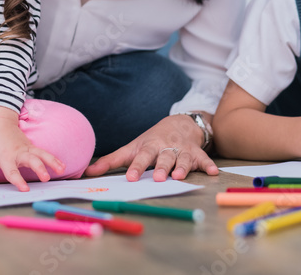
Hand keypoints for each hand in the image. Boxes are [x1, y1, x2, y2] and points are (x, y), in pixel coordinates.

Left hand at [0, 106, 64, 191]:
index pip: (11, 170)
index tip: (25, 189)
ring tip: (61, 170)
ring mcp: (27, 148)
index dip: (17, 179)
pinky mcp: (32, 146)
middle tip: (45, 178)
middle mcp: (18, 152)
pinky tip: (62, 166)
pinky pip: (44, 153)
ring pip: (41, 154)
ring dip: (51, 162)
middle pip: (30, 160)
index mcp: (4, 156)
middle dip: (38, 168)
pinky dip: (53, 159)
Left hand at [85, 114, 218, 181]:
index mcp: (149, 147)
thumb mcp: (132, 147)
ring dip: (182, 167)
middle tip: (158, 178)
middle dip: (161, 167)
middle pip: (163, 157)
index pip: (141, 157)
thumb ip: (111, 161)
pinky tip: (214, 172)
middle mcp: (166, 147)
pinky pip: (204, 159)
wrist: (179, 123)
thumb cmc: (151, 140)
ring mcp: (182, 149)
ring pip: (183, 158)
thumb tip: (86, 172)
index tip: (131, 178)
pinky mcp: (196, 152)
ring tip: (179, 176)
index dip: (136, 167)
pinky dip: (209, 164)